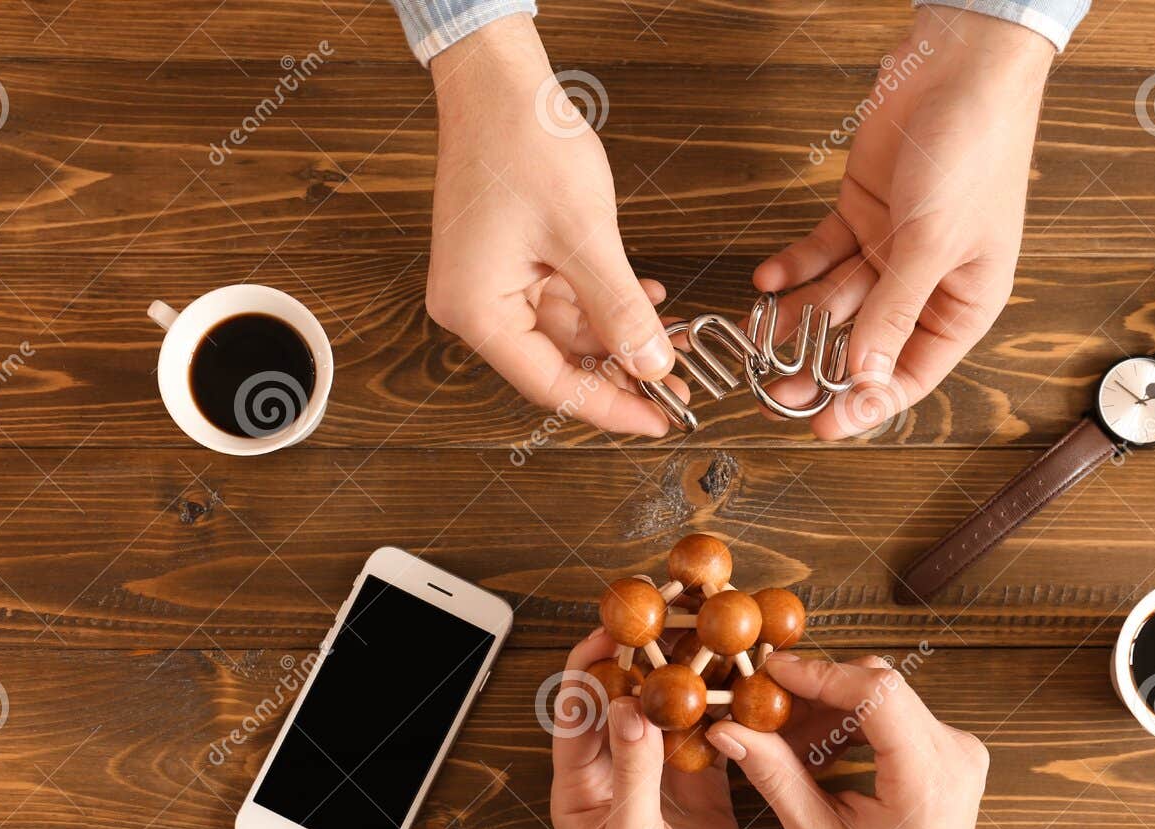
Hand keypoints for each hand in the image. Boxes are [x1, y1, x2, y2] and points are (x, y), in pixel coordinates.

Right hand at [425, 16, 679, 435]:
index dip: (612, 408)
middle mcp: (476, 306)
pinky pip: (565, 301)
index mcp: (476, 310)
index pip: (551, 385)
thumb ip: (619, 310)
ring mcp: (491, 285)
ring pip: (568, 334)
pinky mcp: (510, 264)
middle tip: (679, 388)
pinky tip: (647, 297)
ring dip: (621, 337)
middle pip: (558, 364)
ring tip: (674, 341)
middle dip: (622, 373)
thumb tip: (654, 366)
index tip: (661, 420)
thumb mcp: (584, 236)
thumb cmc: (522, 143)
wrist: (496, 81)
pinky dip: (606, 304)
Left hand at [550, 630, 756, 828]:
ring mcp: (663, 783)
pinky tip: (744, 681)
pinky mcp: (706, 795)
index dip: (597, 657)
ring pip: (675, 713)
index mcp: (580, 787)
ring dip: (693, 676)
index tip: (621, 618)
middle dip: (651, 654)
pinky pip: (713, 741)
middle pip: (631, 697)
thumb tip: (631, 707)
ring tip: (716, 631)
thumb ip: (633, 774)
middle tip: (677, 609)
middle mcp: (618, 776)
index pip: (579, 705)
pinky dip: (726, 712)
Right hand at [708, 654, 988, 828]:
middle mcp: (954, 753)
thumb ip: (776, 776)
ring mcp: (957, 746)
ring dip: (828, 706)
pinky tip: (814, 748)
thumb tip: (727, 729)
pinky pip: (892, 712)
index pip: (877, 694)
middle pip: (879, 686)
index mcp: (926, 780)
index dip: (820, 675)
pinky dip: (848, 720)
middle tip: (763, 710)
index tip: (769, 674)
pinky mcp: (948, 747)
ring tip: (784, 739)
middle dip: (815, 691)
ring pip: (882, 694)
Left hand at [756, 10, 1053, 437]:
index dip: (868, 404)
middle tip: (770, 392)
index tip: (821, 426)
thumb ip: (894, 313)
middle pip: (865, 344)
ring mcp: (892, 249)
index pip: (912, 374)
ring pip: (835, 301)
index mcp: (966, 302)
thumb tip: (865, 378)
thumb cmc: (975, 150)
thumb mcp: (933, 243)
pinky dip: (793, 268)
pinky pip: (820, 254)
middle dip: (817, 367)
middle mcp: (928, 283)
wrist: (961, 66)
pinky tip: (765, 282)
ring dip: (795, 319)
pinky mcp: (862, 214)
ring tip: (753, 337)